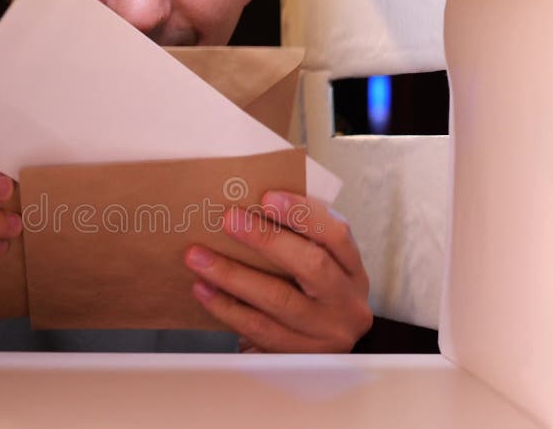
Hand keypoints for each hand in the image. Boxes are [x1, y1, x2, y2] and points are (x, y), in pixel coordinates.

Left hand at [185, 191, 371, 352]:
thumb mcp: (321, 265)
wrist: (321, 348)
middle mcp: (346, 302)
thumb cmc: (313, 294)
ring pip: (278, 301)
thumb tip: (250, 205)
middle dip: (266, 240)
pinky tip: (203, 289)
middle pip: (311, 266)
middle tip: (228, 220)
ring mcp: (325, 333)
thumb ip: (299, 238)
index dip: (303, 214)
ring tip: (199, 257)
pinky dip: (226, 307)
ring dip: (233, 276)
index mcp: (353, 270)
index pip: (336, 234)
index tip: (268, 198)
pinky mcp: (297, 355)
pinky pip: (258, 329)